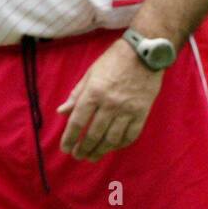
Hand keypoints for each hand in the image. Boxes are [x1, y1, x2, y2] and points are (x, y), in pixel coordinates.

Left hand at [57, 37, 163, 161]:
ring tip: (93, 156)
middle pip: (94, 134)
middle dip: (84, 148)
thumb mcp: (91, 73)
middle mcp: (110, 104)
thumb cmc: (114, 60)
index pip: (77, 122)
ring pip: (112, 139)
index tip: (66, 148)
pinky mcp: (142, 112)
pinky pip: (131, 135)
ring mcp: (128, 109)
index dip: (70, 138)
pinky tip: (113, 147)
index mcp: (94, 93)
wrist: (146, 52)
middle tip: (79, 155)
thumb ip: (76, 94)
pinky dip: (121, 144)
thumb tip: (61, 112)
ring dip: (100, 151)